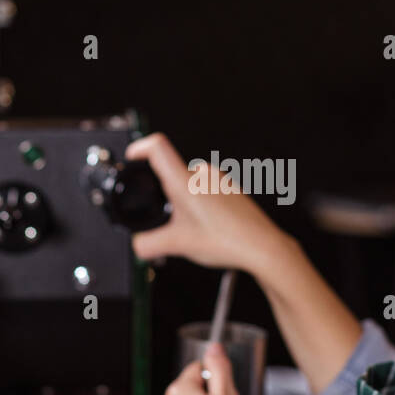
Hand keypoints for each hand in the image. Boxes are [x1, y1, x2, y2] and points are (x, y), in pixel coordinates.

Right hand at [124, 132, 287, 274]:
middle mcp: (202, 174)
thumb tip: (137, 245)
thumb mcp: (178, 245)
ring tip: (194, 228)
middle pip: (171, 172)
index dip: (139, 148)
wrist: (262, 247)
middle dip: (165, 195)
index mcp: (185, 182)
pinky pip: (207, 190)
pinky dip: (201, 205)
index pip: (157, 147)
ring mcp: (219, 179)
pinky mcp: (230, 188)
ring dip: (185, 202)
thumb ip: (148, 245)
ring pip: (189, 184)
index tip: (133, 156)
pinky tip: (209, 226)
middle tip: (172, 220)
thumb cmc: (229, 240)